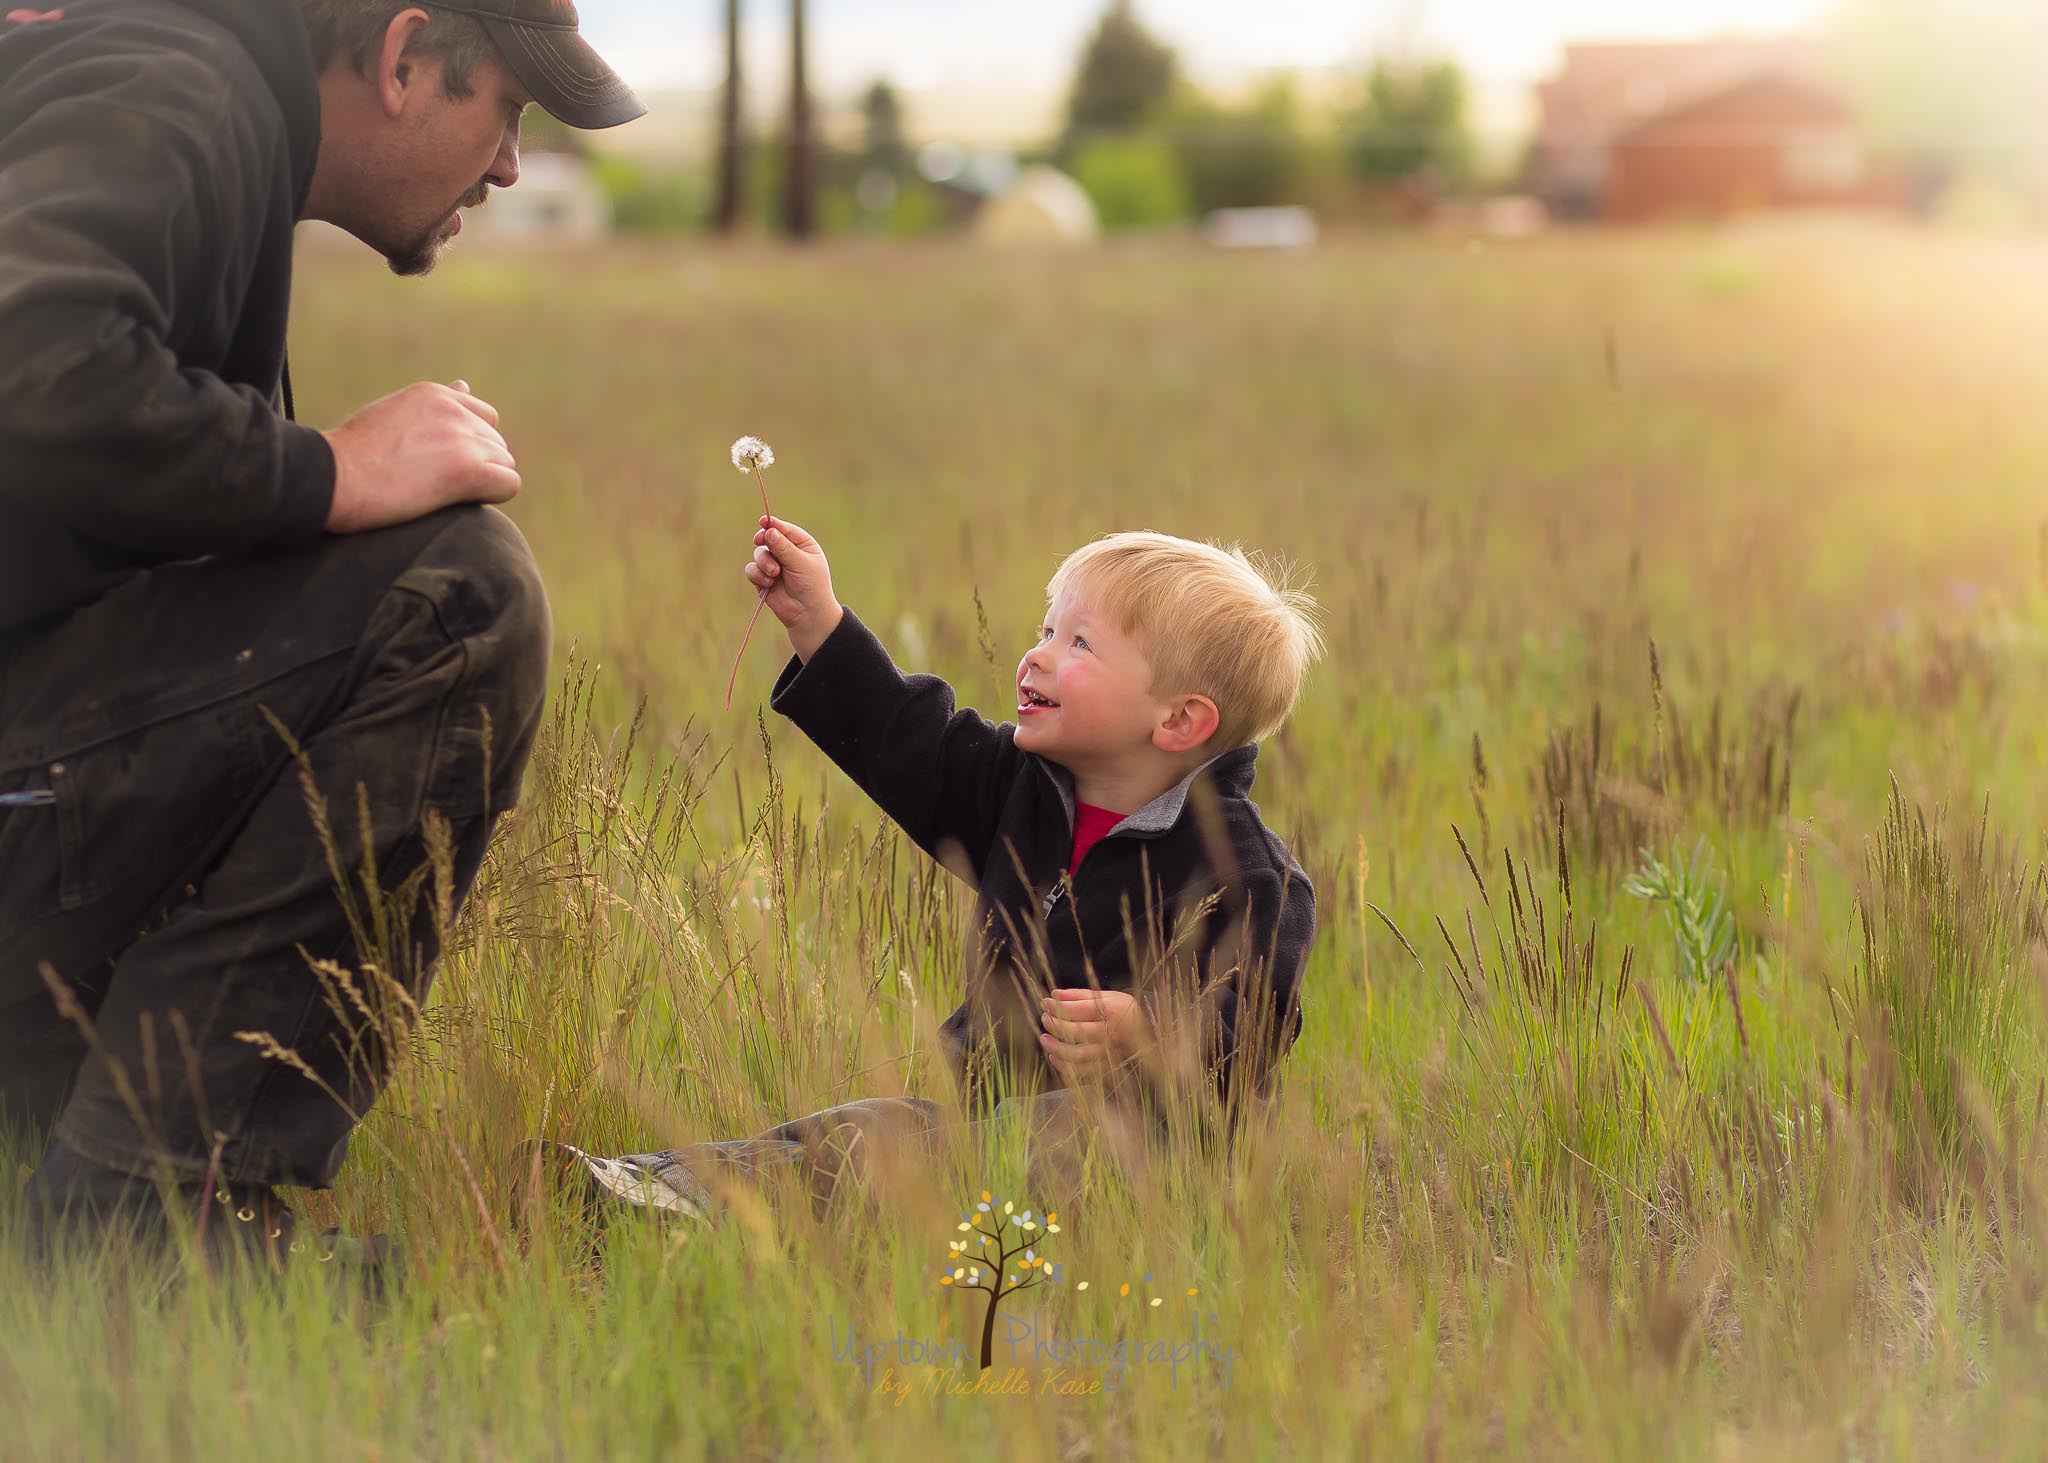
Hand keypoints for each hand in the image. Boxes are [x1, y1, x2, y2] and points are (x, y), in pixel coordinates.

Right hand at [321, 380, 520, 533]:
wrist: (331, 477)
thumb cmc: (352, 454)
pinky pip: (508, 484)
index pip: (483, 416)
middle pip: (496, 443)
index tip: (443, 463)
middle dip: (477, 465)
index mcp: (434, 394)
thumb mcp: (393, 413)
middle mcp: (453, 409)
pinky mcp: (467, 468)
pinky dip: (491, 497)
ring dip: (482, 482)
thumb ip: (434, 405)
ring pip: (504, 463)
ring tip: (439, 492)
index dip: (471, 444)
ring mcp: (462, 437)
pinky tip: (459, 501)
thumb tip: (465, 385)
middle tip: (435, 483)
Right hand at [746, 515, 842, 661]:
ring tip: (774, 574)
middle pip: (767, 538)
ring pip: (758, 554)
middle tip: (760, 541)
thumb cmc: (811, 586)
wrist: (807, 614)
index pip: (784, 529)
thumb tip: (769, 532)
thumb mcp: (801, 564)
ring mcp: (773, 565)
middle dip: (764, 541)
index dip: (772, 524)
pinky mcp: (763, 579)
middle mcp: (786, 552)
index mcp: (801, 544)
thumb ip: (784, 548)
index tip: (763, 521)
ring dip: (764, 562)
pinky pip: (752, 570)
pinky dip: (758, 575)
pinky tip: (769, 584)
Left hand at [1037, 988, 1149, 1079]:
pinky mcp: (1108, 1067)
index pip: (1078, 1009)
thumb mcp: (1109, 997)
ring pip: (1077, 1055)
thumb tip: (1054, 994)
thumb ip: (1081, 995)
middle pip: (1075, 1031)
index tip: (1045, 1003)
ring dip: (1056, 1047)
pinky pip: (1083, 1072)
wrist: (1152, 1034)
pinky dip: (1065, 1067)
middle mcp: (1111, 1033)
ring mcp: (1110, 1053)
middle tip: (1045, 1019)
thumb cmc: (1126, 1012)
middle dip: (1054, 1024)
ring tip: (1044, 1039)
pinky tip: (1054, 1057)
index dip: (1057, 1006)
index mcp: (1112, 1011)